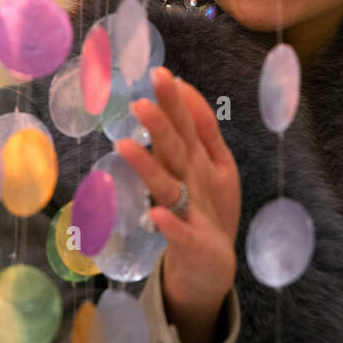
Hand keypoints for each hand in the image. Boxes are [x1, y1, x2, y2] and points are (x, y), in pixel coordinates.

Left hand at [116, 67, 240, 342]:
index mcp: (200, 161)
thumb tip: (183, 87)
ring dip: (151, 167)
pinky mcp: (194, 244)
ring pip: (169, 187)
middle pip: (178, 150)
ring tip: (127, 146)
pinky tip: (157, 214)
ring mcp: (194, 212)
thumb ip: (203, 128)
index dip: (175, 101)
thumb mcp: (216, 165)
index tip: (158, 74)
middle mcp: (196, 182)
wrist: (214, 268)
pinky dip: (171, 225)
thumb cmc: (208, 209)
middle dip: (163, 126)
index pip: (187, 125)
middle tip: (141, 102)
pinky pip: (180, 234)